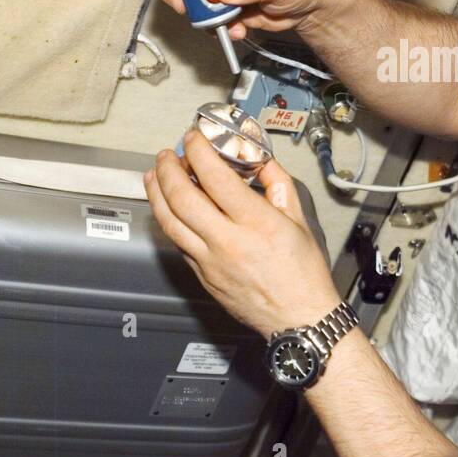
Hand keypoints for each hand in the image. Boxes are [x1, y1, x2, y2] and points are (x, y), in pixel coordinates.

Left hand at [144, 129, 342, 338]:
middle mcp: (228, 241)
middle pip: (182, 197)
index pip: (215, 178)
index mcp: (256, 223)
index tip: (195, 138)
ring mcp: (210, 262)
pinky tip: (168, 208)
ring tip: (154, 175)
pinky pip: (178, 243)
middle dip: (169, 169)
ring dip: (157, 193)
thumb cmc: (303, 275)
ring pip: (170, 222)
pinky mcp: (202, 276)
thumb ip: (277, 185)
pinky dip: (168, 220)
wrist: (298, 318)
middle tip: (168, 154)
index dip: (199, 152)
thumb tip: (260, 162)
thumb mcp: (299, 221)